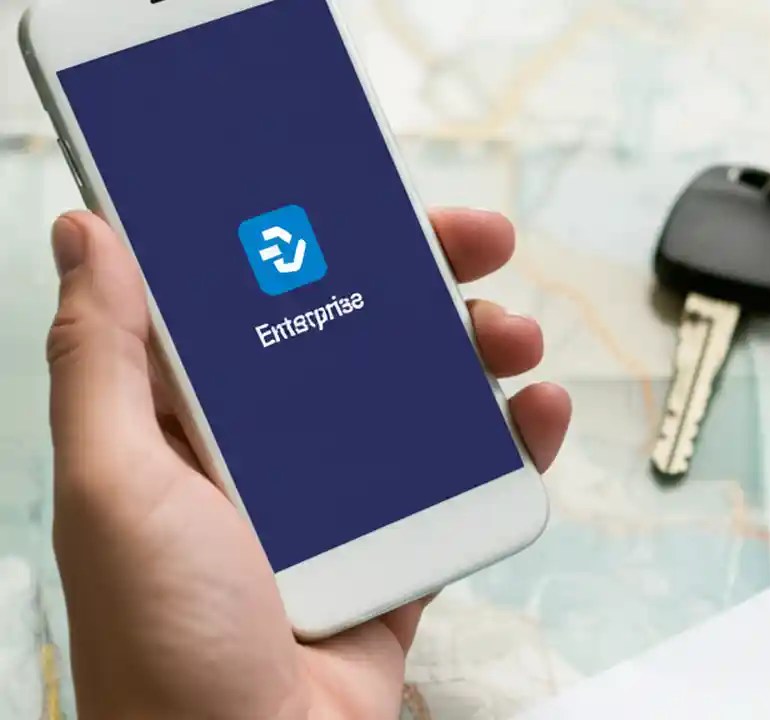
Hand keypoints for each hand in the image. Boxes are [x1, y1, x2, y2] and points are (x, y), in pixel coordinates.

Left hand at [47, 209, 570, 718]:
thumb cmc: (161, 642)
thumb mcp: (118, 487)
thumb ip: (102, 359)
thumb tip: (86, 234)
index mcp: (195, 421)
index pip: (259, 295)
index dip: (312, 230)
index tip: (364, 186)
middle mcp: (271, 450)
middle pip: (360, 330)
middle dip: (424, 276)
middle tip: (478, 241)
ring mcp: (344, 499)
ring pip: (425, 395)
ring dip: (480, 349)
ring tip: (515, 338)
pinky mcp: (402, 548)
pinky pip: (468, 478)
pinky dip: (514, 440)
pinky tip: (538, 411)